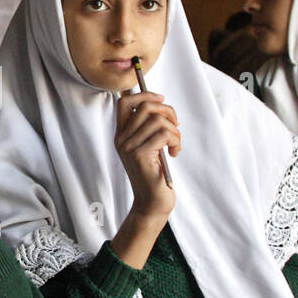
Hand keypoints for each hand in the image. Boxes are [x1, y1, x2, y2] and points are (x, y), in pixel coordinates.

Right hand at [114, 90, 178, 223]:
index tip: (161, 99)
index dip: (144, 94)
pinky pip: (164, 134)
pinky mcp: (141, 155)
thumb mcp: (148, 147)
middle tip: (175, 126)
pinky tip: (174, 152)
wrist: (152, 202)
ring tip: (175, 144)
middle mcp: (121, 139)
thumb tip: (159, 103)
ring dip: (174, 130)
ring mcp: (129, 147)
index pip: (124, 102)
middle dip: (167, 111)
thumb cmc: (154, 175)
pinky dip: (176, 140)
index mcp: (121, 135)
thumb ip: (148, 128)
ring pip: (158, 120)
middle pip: (145, 106)